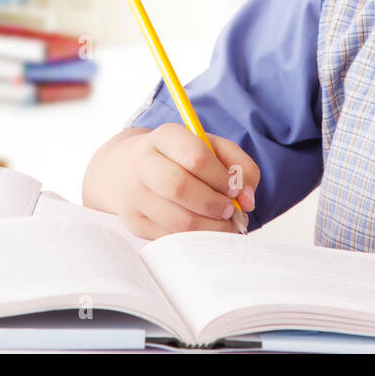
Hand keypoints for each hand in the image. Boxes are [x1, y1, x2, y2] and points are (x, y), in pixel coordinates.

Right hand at [108, 123, 258, 239]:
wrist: (126, 169)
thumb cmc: (178, 157)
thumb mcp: (210, 147)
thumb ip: (239, 165)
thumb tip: (248, 199)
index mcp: (164, 137)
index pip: (196, 157)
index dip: (222, 178)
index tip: (235, 189)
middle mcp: (142, 163)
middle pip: (180, 188)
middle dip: (214, 204)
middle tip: (230, 210)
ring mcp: (134, 195)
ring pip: (178, 220)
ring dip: (210, 228)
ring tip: (224, 224)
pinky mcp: (134, 221)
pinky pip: (172, 237)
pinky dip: (195, 239)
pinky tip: (205, 229)